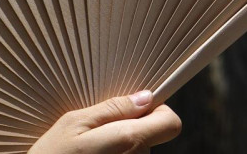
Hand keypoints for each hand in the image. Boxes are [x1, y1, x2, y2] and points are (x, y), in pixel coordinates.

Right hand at [29, 90, 181, 153]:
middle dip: (131, 129)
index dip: (158, 112)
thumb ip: (114, 108)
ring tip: (92, 151)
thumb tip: (146, 97)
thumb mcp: (75, 122)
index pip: (171, 123)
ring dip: (120, 148)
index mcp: (128, 140)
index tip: (139, 109)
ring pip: (138, 151)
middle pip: (151, 137)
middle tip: (98, 133)